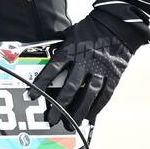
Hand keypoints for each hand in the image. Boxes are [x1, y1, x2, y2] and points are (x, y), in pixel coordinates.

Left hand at [38, 11, 135, 126]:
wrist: (117, 25)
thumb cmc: (90, 28)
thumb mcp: (70, 33)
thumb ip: (59, 46)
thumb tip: (42, 52)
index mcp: (71, 50)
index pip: (53, 69)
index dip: (41, 83)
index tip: (31, 95)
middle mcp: (85, 61)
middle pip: (70, 87)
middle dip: (59, 105)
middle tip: (51, 119)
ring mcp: (101, 69)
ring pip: (88, 95)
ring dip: (78, 111)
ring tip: (70, 123)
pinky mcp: (114, 75)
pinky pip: (105, 94)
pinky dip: (97, 106)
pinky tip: (89, 116)